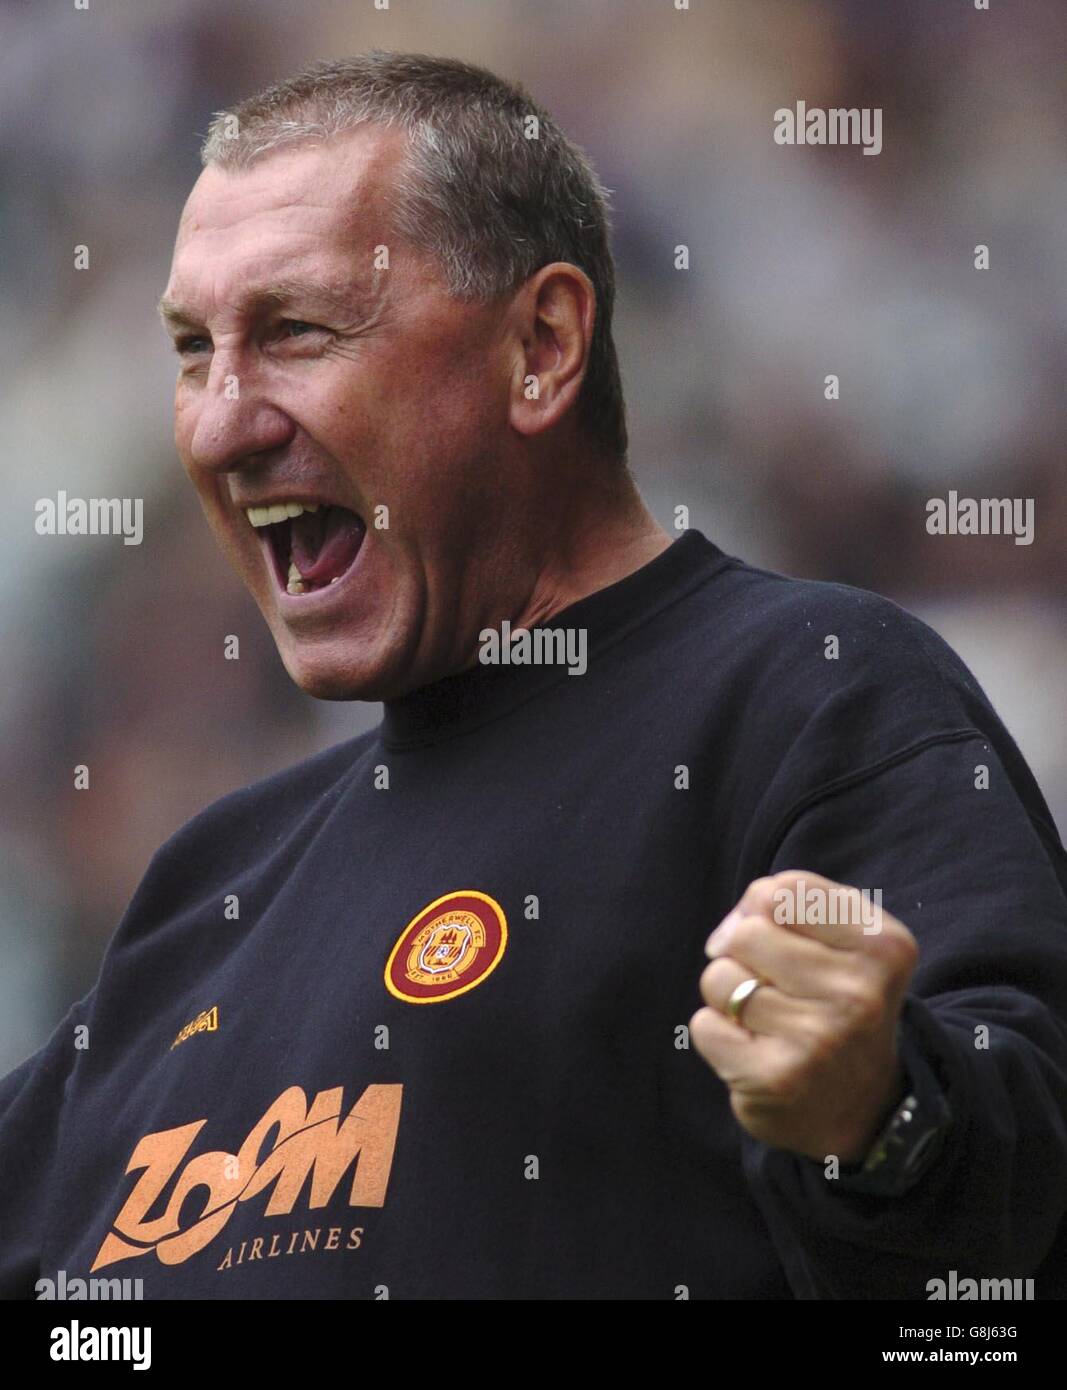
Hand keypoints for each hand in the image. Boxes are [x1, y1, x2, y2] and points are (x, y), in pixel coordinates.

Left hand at [690, 870, 917, 1162]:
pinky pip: (704, 1025)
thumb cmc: (837, 1005)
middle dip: (744, 955)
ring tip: (768, 1022)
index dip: (765, 909)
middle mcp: (859, 993)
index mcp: (883, 946)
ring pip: (720, 978)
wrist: (862, 1109)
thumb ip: (793, 904)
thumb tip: (731, 926)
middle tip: (775, 988)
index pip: (784, 890)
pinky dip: (717, 1034)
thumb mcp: (844, 941)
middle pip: (746, 932)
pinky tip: (755, 1051)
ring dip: (729, 997)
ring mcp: (819, 1039)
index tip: (784, 939)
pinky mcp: (777, 1079)